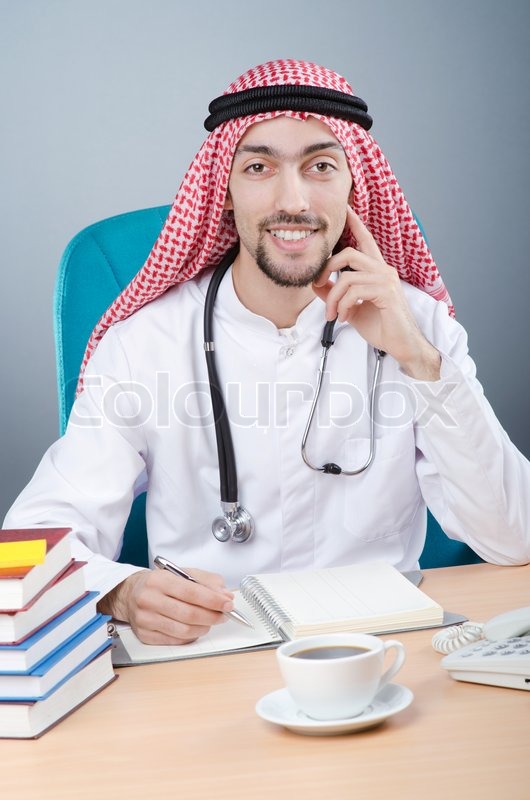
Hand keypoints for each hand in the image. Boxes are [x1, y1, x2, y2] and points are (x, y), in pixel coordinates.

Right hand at [97, 567, 234, 644]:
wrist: (129, 594)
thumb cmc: (159, 583)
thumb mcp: (182, 573)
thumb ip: (206, 581)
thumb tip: (225, 595)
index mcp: (159, 580)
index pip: (191, 592)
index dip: (213, 600)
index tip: (228, 604)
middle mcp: (149, 600)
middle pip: (189, 614)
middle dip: (212, 616)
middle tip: (224, 615)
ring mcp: (145, 620)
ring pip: (183, 630)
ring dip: (203, 628)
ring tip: (210, 622)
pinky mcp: (144, 635)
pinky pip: (175, 640)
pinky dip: (191, 636)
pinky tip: (196, 628)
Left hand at [312, 207, 440, 379]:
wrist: (401, 345)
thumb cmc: (381, 326)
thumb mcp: (351, 308)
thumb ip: (335, 293)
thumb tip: (316, 284)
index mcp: (377, 270)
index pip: (365, 240)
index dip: (355, 223)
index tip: (345, 207)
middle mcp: (383, 270)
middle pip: (348, 254)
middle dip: (326, 268)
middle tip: (316, 286)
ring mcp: (386, 280)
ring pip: (347, 277)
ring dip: (332, 298)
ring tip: (331, 314)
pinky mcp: (387, 292)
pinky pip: (354, 291)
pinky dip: (342, 306)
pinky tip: (343, 317)